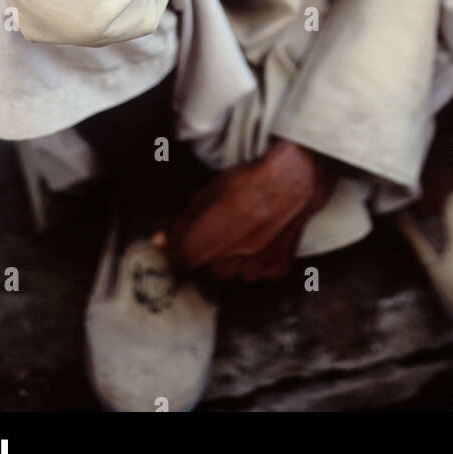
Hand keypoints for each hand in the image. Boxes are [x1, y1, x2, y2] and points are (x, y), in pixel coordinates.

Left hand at [156, 140, 337, 282]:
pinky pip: (259, 269)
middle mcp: (224, 268)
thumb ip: (182, 223)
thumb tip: (159, 240)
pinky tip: (265, 233)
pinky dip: (259, 257)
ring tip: (247, 226)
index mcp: (200, 250)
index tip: (189, 232)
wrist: (293, 181)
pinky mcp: (275, 270)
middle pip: (207, 266)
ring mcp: (252, 272)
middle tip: (224, 223)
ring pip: (234, 270)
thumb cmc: (246, 183)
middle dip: (210, 249)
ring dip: (235, 255)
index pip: (179, 260)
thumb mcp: (205, 195)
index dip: (182, 244)